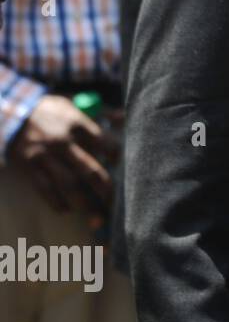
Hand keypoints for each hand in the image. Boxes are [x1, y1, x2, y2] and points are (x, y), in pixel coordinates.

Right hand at [8, 94, 113, 214]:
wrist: (11, 114)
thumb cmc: (49, 111)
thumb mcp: (74, 105)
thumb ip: (100, 112)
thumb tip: (123, 118)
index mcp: (76, 123)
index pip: (105, 143)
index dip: (116, 155)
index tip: (118, 163)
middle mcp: (62, 142)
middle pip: (89, 169)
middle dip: (104, 189)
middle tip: (114, 202)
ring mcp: (44, 156)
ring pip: (68, 184)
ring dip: (84, 203)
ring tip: (96, 217)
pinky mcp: (30, 167)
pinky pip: (45, 189)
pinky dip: (56, 202)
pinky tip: (67, 210)